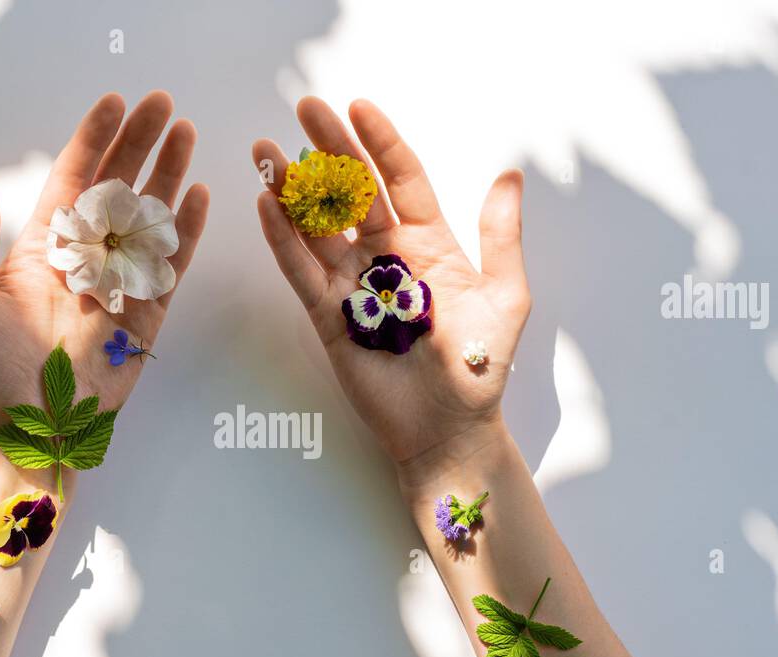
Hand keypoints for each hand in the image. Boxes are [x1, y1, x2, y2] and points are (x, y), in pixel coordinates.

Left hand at [0, 91, 208, 429]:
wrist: (31, 425)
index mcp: (44, 246)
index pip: (74, 178)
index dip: (95, 139)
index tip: (115, 102)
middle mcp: (85, 257)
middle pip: (119, 186)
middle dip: (141, 143)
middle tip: (164, 105)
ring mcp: (119, 283)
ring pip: (149, 217)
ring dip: (169, 175)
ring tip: (187, 134)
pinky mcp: (147, 314)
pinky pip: (171, 265)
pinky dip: (186, 231)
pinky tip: (198, 196)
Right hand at [253, 98, 528, 487]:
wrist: (449, 428)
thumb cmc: (480, 368)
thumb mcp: (505, 296)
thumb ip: (500, 237)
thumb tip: (511, 176)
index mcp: (429, 244)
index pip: (401, 180)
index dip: (381, 142)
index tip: (359, 106)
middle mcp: (386, 257)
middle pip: (352, 192)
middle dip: (329, 150)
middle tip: (304, 107)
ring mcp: (353, 285)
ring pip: (317, 226)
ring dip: (292, 188)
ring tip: (267, 152)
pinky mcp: (328, 317)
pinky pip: (301, 272)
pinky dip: (283, 240)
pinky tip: (267, 205)